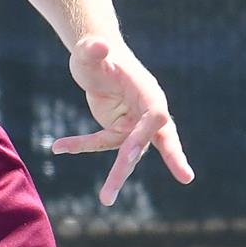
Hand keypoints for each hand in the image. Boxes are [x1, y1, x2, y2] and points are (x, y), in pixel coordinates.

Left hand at [50, 36, 194, 206]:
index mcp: (148, 92)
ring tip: (106, 200)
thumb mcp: (88, 52)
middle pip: (162, 137)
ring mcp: (135, 123)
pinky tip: (58, 146)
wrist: (93, 58)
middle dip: (173, 158)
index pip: (155, 115)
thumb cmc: (94, 53)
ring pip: (130, 153)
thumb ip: (92, 50)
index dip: (146, 132)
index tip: (130, 150)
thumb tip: (99, 46)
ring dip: (117, 176)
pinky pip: (102, 143)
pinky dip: (81, 145)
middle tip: (188, 178)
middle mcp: (147, 111)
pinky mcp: (120, 130)